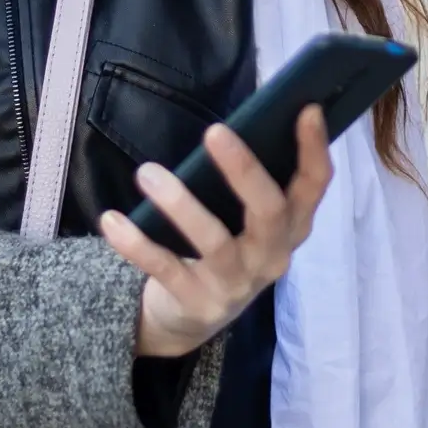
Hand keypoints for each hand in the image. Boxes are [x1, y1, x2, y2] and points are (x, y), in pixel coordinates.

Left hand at [100, 107, 331, 358]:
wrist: (191, 318)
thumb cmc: (224, 247)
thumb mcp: (246, 221)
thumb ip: (247, 183)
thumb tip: (230, 126)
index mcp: (291, 227)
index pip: (313, 187)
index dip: (314, 150)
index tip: (306, 109)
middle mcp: (272, 256)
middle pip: (270, 213)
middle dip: (245, 171)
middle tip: (215, 131)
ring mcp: (237, 284)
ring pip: (216, 243)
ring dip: (181, 204)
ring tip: (147, 172)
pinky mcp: (198, 303)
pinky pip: (167, 269)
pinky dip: (138, 244)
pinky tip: (113, 220)